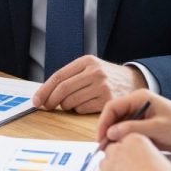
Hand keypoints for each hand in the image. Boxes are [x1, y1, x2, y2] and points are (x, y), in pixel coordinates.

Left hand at [31, 56, 145, 113]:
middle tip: (46, 106)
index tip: (36, 100)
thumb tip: (44, 94)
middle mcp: (95, 72)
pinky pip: (82, 109)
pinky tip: (85, 105)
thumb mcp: (90, 68)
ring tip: (72, 103)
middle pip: (63, 90)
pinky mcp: (108, 101)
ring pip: (71, 102)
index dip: (44, 90)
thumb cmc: (106, 77)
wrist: (134, 81)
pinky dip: (78, 110)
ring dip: (66, 106)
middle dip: (50, 100)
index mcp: (87, 61)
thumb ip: (70, 77)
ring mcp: (103, 87)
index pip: (59, 76)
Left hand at [92, 134, 170, 170]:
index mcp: (134, 139)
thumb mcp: (157, 156)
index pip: (122, 140)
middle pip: (111, 150)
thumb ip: (142, 152)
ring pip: (103, 164)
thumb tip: (136, 157)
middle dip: (117, 160)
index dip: (126, 151)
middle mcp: (119, 148)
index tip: (130, 159)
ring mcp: (109, 163)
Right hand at [95, 89, 170, 152]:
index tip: (101, 138)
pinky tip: (122, 151)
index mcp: (139, 98)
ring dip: (114, 138)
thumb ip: (133, 129)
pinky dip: (123, 142)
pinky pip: (127, 133)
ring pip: (119, 126)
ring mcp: (140, 117)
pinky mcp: (144, 128)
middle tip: (103, 148)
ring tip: (111, 152)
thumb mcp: (158, 128)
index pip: (113, 107)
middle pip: (113, 116)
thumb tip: (111, 132)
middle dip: (106, 131)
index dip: (103, 122)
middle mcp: (137, 105)